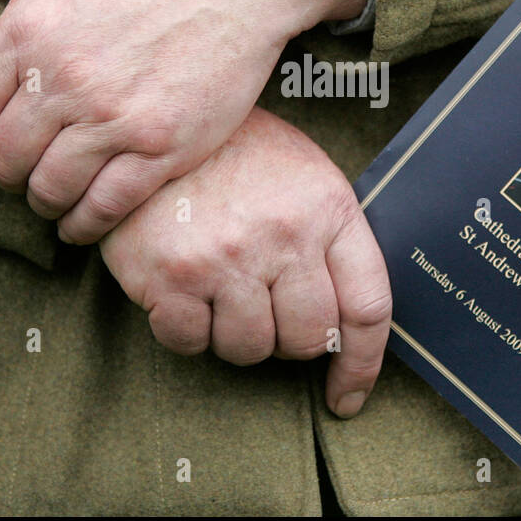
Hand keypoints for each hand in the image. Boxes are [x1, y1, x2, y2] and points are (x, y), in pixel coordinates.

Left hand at [0, 0, 369, 243]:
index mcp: (28, 30)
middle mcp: (65, 80)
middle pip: (1, 158)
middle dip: (2, 169)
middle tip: (19, 167)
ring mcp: (116, 119)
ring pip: (48, 190)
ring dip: (41, 199)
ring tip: (50, 192)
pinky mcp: (163, 148)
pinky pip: (104, 208)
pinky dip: (84, 223)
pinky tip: (82, 218)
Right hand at [99, 107, 391, 417]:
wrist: (152, 125)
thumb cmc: (234, 154)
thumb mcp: (303, 174)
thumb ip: (331, 238)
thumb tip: (347, 324)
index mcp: (328, 208)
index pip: (368, 307)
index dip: (362, 363)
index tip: (347, 395)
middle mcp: (283, 236)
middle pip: (308, 339)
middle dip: (289, 341)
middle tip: (264, 312)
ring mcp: (226, 259)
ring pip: (249, 349)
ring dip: (236, 335)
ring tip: (220, 292)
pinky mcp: (170, 277)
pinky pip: (190, 342)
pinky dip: (187, 330)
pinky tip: (182, 292)